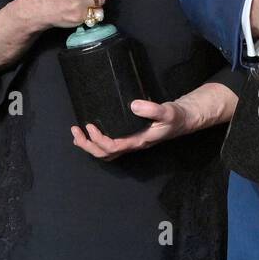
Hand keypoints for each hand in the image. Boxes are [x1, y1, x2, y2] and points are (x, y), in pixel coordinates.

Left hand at [71, 99, 195, 160]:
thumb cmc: (175, 117)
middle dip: (88, 145)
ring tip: (77, 135)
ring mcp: (130, 143)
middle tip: (75, 131)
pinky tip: (90, 134)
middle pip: (105, 154)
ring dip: (90, 146)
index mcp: (138, 141)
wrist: (183, 120)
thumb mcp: (166, 112)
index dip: (99, 140)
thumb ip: (152, 109)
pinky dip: (96, 142)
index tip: (91, 126)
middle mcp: (132, 145)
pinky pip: (110, 145)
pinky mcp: (130, 137)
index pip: (113, 147)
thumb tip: (133, 105)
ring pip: (106, 153)